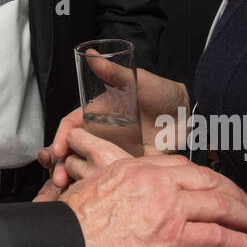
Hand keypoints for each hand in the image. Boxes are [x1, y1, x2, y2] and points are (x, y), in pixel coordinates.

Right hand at [39, 64, 189, 185]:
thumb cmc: (161, 92)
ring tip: (70, 188)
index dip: (60, 139)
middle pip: (74, 151)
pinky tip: (96, 192)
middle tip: (59, 177)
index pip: (71, 127)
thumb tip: (91, 54)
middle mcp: (103, 134)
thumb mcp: (136, 79)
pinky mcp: (130, 164)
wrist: (189, 113)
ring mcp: (115, 151)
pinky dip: (101, 185)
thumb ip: (112, 71)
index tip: (57, 153)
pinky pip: (113, 177)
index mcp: (97, 114)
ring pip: (89, 167)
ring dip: (77, 178)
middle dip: (61, 165)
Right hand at [56, 146, 246, 246]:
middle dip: (238, 197)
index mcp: (136, 169)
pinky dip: (244, 244)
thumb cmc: (71, 230)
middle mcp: (155, 182)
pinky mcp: (172, 238)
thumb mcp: (100, 196)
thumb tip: (159, 217)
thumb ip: (131, 197)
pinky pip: (220, 238)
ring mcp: (166, 208)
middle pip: (211, 182)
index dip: (213, 180)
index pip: (187, 167)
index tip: (223, 190)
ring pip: (222, 206)